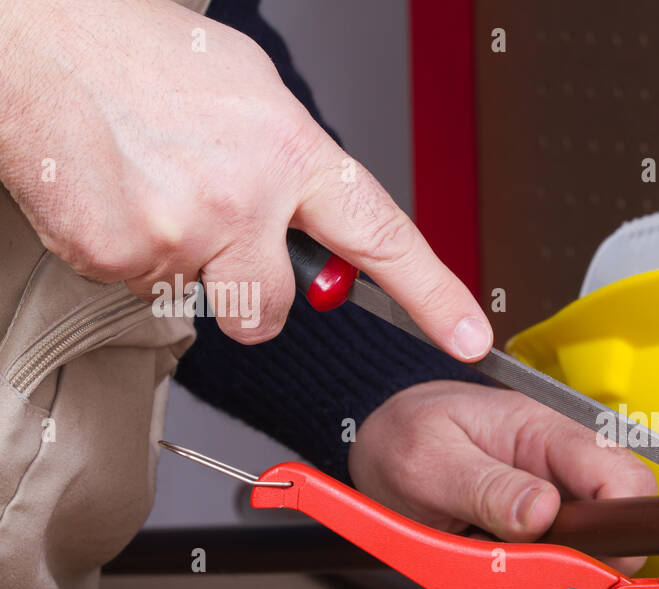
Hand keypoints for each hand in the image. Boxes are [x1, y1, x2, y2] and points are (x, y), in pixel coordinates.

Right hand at [0, 0, 491, 358]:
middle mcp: (244, 198)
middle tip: (212, 233)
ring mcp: (181, 232)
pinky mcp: (119, 257)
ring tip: (150, 190)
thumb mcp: (248, 91)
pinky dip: (122, 252)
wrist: (35, 34)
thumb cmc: (136, 51)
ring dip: (182, 267)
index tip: (468, 337)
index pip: (382, 237)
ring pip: (201, 300)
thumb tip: (317, 217)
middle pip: (276, 309)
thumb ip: (293, 164)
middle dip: (252, 293)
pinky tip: (111, 193)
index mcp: (289, 151)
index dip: (433, 295)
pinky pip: (136, 286)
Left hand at [348, 381, 658, 573]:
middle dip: (560, 568)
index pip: (623, 478)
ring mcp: (556, 512)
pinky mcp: (540, 544)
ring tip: (475, 552)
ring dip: (524, 582)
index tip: (577, 561)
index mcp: (549, 433)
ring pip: (575, 572)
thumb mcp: (429, 458)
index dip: (618, 528)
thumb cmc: (407, 434)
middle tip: (506, 565)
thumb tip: (541, 511)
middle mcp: (564, 473)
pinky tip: (479, 561)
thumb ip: (484, 486)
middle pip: (611, 535)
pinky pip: (544, 587)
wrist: (386, 449)